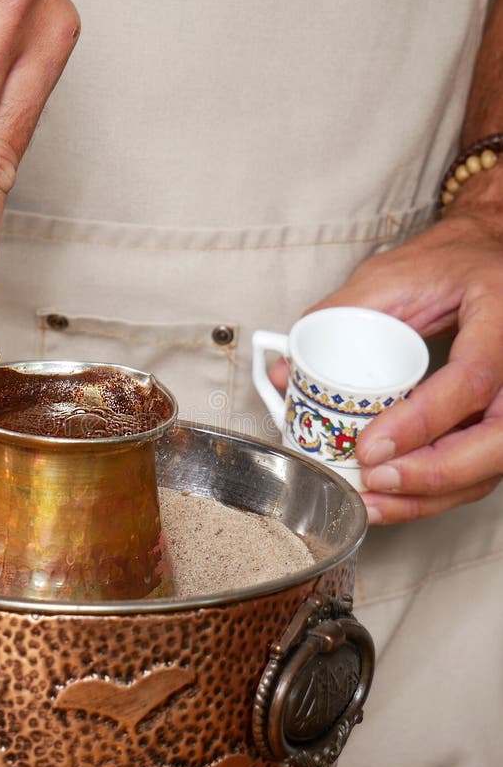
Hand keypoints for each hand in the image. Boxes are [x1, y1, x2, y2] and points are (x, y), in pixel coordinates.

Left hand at [270, 186, 502, 524]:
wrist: (485, 263)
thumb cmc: (444, 267)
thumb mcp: (390, 276)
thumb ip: (336, 316)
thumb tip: (285, 373)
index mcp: (500, 314)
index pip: (474, 377)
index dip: (423, 419)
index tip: (370, 446)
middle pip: (497, 440)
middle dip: (432, 473)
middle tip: (372, 480)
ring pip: (490, 466)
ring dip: (429, 496)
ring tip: (371, 502)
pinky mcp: (501, 421)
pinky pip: (478, 469)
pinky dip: (435, 493)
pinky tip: (391, 499)